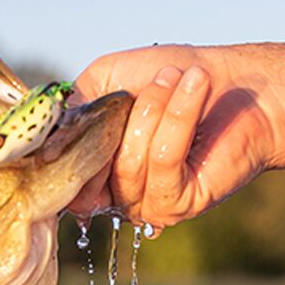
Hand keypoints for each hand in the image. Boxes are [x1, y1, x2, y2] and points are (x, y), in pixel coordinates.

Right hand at [70, 45, 282, 227]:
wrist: (236, 83)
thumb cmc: (173, 78)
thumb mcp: (107, 82)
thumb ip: (74, 107)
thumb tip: (48, 138)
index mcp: (96, 173)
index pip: (64, 180)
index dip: (68, 151)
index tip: (85, 114)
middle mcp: (117, 197)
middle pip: (91, 171)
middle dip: (116, 120)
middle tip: (145, 84)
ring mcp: (145, 206)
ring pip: (127, 165)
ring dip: (154, 109)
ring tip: (176, 78)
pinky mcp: (178, 204)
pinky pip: (162, 163)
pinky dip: (177, 117)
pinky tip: (193, 86)